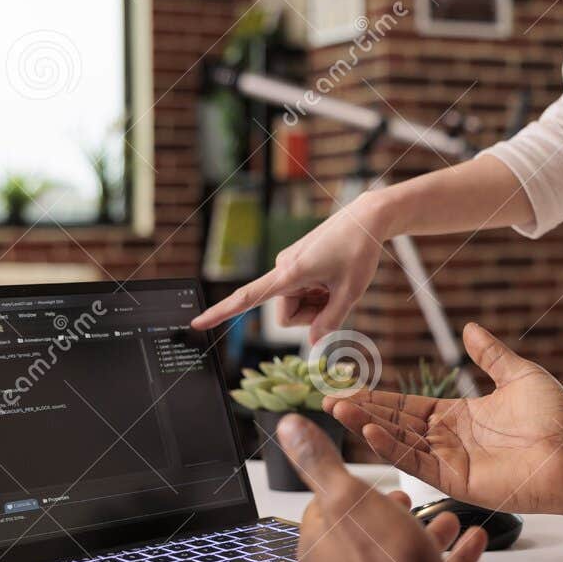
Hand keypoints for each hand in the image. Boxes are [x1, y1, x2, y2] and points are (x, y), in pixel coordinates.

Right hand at [192, 194, 387, 342]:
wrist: (365, 217)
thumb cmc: (359, 250)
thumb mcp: (351, 292)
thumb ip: (331, 322)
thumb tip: (312, 343)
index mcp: (290, 273)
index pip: (248, 297)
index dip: (221, 313)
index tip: (197, 322)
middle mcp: (282, 268)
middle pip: (288, 316)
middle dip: (312, 315)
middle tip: (337, 294)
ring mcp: (288, 265)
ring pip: (296, 306)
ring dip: (317, 303)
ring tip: (337, 281)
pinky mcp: (295, 263)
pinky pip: (301, 292)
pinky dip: (318, 292)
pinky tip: (334, 275)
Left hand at [279, 415, 486, 561]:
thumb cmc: (380, 560)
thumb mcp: (346, 495)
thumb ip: (320, 462)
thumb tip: (289, 427)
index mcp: (319, 549)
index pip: (320, 513)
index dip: (343, 491)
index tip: (360, 480)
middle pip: (363, 536)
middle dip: (387, 513)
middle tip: (403, 500)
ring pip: (399, 557)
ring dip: (424, 533)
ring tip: (445, 519)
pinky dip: (453, 557)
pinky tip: (473, 540)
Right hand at [324, 323, 562, 523]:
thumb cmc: (555, 419)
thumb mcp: (519, 376)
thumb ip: (490, 355)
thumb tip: (469, 328)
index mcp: (458, 416)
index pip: (408, 406)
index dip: (379, 397)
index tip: (350, 388)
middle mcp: (448, 440)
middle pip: (395, 423)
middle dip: (363, 411)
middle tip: (328, 400)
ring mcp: (450, 461)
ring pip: (400, 443)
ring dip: (369, 427)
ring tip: (340, 410)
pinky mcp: (457, 481)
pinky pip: (418, 462)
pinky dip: (393, 448)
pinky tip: (371, 432)